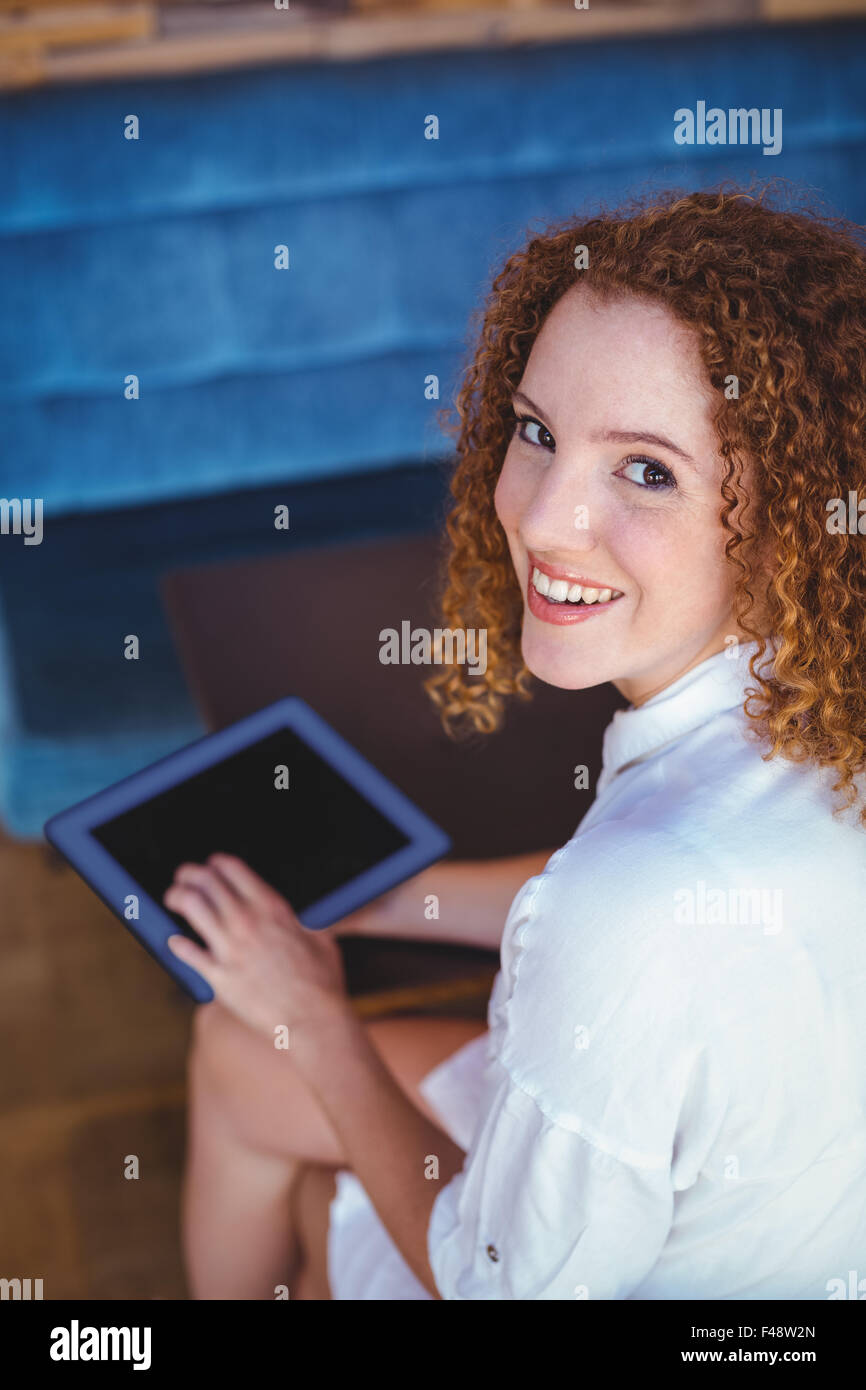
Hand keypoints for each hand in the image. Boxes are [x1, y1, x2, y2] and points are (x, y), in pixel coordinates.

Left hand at [164, 853, 348, 1041]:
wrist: (313, 1020)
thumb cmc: (322, 981)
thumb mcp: (321, 936)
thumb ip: (305, 918)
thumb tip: (301, 911)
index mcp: (272, 908)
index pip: (233, 869)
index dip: (217, 862)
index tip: (211, 865)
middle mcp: (247, 922)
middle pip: (206, 882)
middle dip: (190, 874)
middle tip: (183, 877)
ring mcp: (230, 949)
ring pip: (191, 907)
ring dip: (177, 896)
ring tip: (173, 898)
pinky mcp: (219, 977)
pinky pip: (187, 952)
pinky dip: (177, 942)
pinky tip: (175, 939)